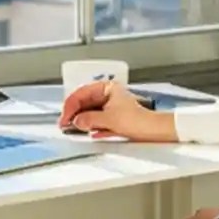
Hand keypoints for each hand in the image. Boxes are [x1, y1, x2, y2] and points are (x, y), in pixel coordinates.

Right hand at [58, 80, 177, 141]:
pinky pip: (97, 119)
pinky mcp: (114, 117)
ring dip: (82, 121)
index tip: (64, 119)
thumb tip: (76, 121)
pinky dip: (91, 125)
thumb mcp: (109, 119)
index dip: (70, 106)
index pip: (82, 93)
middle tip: (66, 125)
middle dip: (75, 114)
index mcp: (107, 87)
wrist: (153, 131)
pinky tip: (87, 131)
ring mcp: (111, 105)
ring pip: (89, 111)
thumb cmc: (137, 120)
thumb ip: (89, 119)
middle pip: (84, 102)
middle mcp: (108, 94)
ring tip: (75, 129)